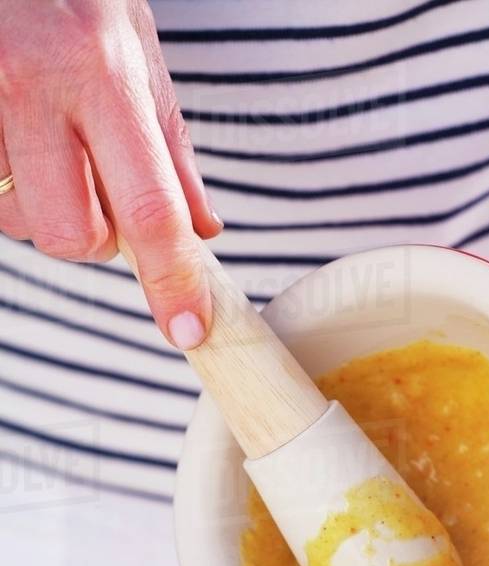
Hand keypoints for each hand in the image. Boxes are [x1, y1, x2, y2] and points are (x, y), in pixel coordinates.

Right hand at [0, 0, 220, 346]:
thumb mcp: (133, 47)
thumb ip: (169, 146)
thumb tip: (202, 231)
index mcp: (97, 70)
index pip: (148, 211)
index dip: (172, 281)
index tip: (188, 328)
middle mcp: (31, 86)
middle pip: (75, 237)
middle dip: (97, 233)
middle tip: (98, 180)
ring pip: (23, 222)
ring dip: (46, 206)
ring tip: (48, 139)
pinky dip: (10, 181)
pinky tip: (16, 132)